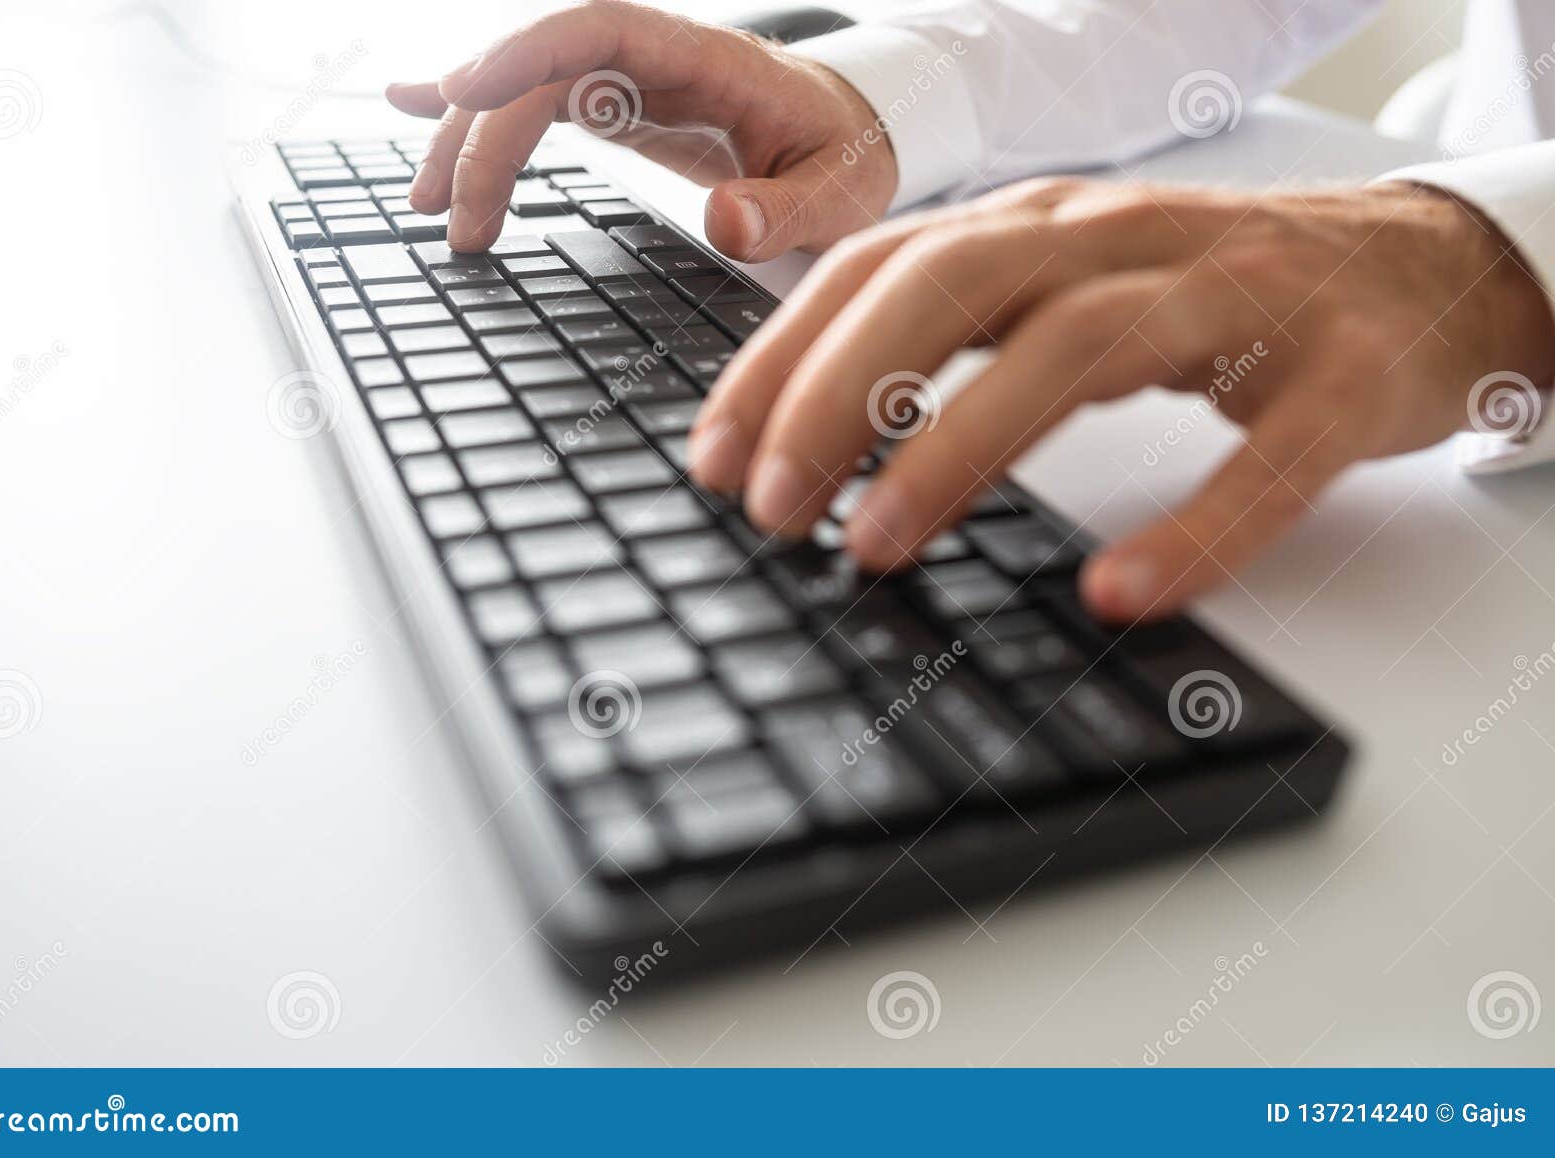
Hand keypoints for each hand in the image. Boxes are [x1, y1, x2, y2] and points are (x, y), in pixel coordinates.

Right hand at [386, 0, 895, 256]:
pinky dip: (482, 109)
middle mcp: (656, 59)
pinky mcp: (619, 106)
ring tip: (435, 207)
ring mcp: (631, 80)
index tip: (463, 93)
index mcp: (709, 61)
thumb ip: (789, 208)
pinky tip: (419, 112)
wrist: (856, 130)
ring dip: (473, 142)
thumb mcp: (842, 191)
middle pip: (543, 73)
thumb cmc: (849, 150)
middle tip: (456, 221)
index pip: (599, 31)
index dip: (524, 52)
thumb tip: (726, 221)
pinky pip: (540, 99)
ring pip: (529, 91)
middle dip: (484, 138)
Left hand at [688, 178, 1554, 620]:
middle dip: (839, 395)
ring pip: (1079, 345)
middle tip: (770, 509)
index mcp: (1049, 225)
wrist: (1426, 269)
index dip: (784, 358)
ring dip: (957, 448)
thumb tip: (814, 439)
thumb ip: (961, 340)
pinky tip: (1118, 591)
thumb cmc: (1221, 298)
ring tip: (876, 548)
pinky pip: (1267, 455)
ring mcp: (1240, 294)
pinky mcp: (1345, 374)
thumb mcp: (1071, 291)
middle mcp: (1128, 238)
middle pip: (955, 285)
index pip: (883, 266)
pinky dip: (1190, 526)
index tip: (713, 459)